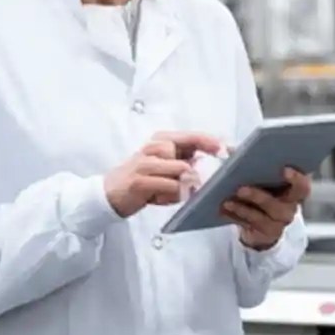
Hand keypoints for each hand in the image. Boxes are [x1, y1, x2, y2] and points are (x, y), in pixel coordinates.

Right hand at [105, 131, 223, 217]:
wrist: (109, 193)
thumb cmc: (141, 178)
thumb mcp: (163, 165)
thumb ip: (183, 159)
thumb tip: (203, 159)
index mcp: (160, 140)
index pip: (191, 136)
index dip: (210, 142)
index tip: (225, 149)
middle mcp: (153, 147)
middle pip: (186, 151)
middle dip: (199, 166)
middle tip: (204, 180)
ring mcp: (145, 163)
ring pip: (180, 168)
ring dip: (186, 183)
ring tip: (182, 192)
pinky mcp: (140, 181)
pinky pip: (169, 185)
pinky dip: (175, 193)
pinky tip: (170, 197)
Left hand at [222, 168, 310, 250]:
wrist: (263, 221)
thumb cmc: (265, 191)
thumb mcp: (262, 176)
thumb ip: (252, 161)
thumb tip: (229, 149)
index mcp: (294, 190)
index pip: (302, 185)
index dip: (296, 178)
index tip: (283, 169)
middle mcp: (289, 208)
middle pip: (280, 205)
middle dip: (259, 197)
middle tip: (241, 188)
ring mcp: (277, 223)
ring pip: (261, 217)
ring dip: (243, 208)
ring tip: (228, 200)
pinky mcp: (264, 234)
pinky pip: (249, 226)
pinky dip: (235, 216)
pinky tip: (224, 208)